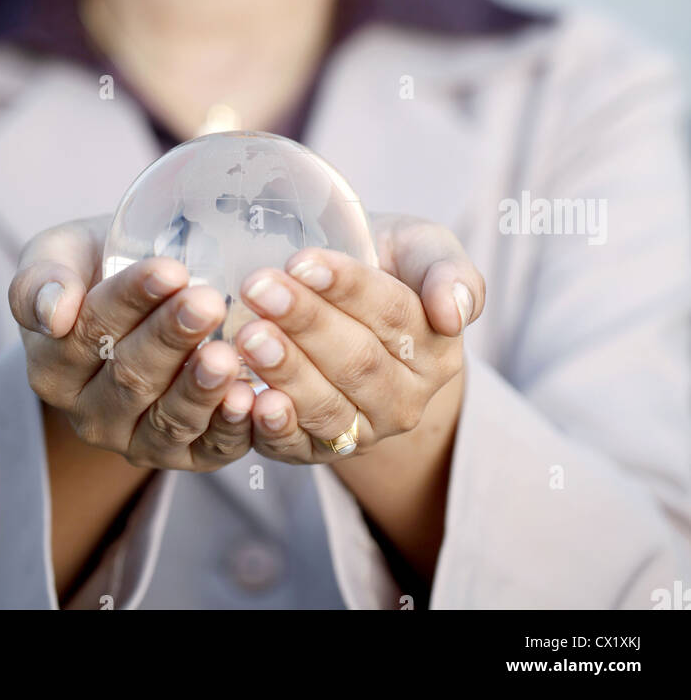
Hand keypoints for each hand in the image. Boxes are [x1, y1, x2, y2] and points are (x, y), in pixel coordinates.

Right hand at [8, 216, 254, 470]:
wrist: (144, 290)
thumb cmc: (99, 266)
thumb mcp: (58, 255)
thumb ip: (41, 281)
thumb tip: (54, 313)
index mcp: (51, 367)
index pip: (88, 334)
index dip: (129, 301)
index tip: (169, 269)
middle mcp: (89, 414)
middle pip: (130, 378)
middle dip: (171, 338)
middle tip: (207, 302)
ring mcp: (136, 440)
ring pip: (168, 420)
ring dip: (199, 388)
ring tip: (225, 355)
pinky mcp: (185, 456)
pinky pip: (207, 451)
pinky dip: (230, 429)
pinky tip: (248, 400)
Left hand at [233, 214, 484, 463]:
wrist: (348, 306)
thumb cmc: (387, 265)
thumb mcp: (424, 249)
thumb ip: (450, 273)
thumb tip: (453, 314)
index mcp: (436, 348)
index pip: (392, 314)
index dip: (346, 287)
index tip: (301, 260)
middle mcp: (405, 398)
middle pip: (357, 361)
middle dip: (306, 323)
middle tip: (260, 289)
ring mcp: (363, 431)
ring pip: (327, 406)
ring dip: (286, 372)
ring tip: (249, 335)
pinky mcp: (316, 451)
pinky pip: (297, 446)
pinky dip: (272, 427)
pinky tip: (247, 400)